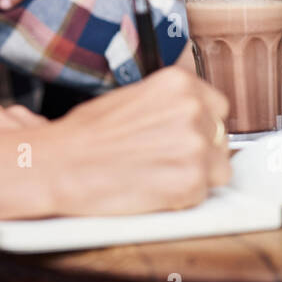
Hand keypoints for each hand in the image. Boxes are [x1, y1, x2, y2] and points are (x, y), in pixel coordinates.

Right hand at [42, 67, 231, 216]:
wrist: (60, 163)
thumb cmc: (86, 134)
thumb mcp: (133, 99)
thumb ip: (170, 106)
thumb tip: (193, 120)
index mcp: (179, 83)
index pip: (217, 107)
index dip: (201, 127)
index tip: (185, 138)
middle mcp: (193, 109)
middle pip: (220, 139)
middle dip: (201, 153)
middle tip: (165, 161)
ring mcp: (195, 146)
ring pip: (219, 170)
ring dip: (196, 177)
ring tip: (158, 175)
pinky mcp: (191, 182)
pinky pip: (203, 195)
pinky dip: (182, 198)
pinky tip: (153, 189)